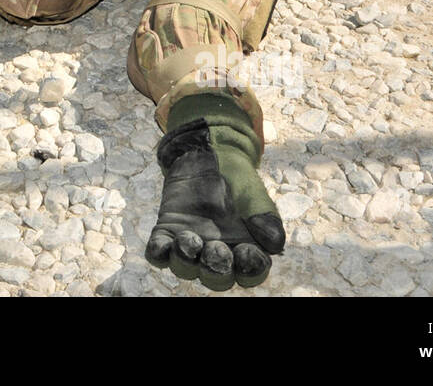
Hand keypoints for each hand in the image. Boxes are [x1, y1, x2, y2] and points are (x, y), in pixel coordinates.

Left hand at [145, 96, 285, 290]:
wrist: (208, 154)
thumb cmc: (237, 180)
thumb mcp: (255, 197)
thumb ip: (266, 220)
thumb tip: (274, 245)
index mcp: (244, 251)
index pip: (249, 273)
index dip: (249, 268)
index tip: (246, 250)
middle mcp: (216, 254)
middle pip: (216, 278)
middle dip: (215, 268)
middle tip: (215, 248)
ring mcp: (191, 245)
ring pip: (185, 268)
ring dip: (185, 260)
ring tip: (188, 239)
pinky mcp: (168, 232)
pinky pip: (158, 252)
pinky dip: (159, 251)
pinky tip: (163, 242)